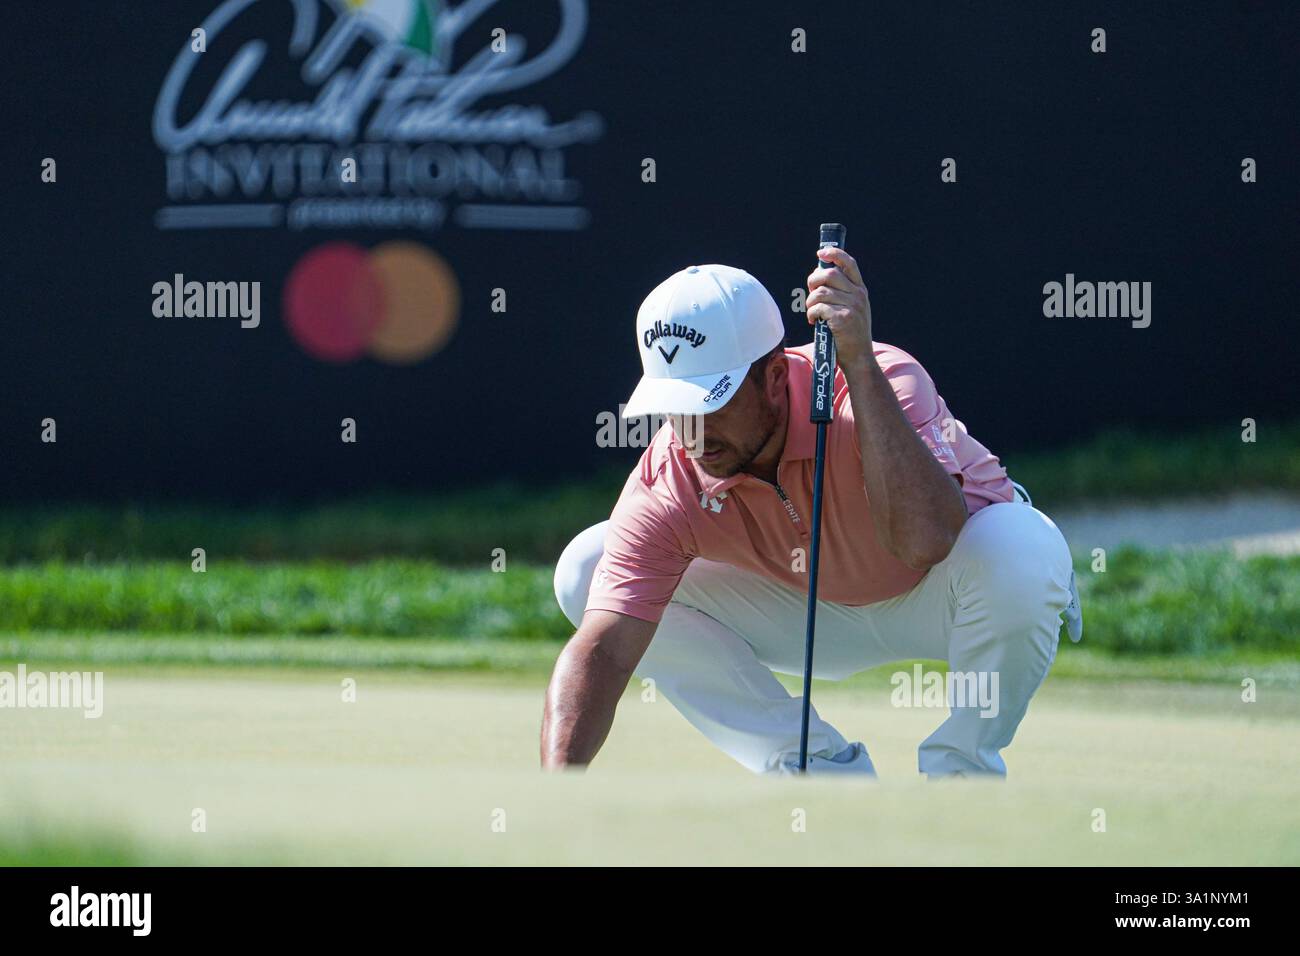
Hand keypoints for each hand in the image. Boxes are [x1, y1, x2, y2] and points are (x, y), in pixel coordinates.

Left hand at [806, 246, 872, 367]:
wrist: (859, 358)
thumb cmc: (850, 334)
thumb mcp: (853, 309)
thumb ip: (841, 293)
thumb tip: (818, 276)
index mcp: (861, 290)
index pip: (849, 263)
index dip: (834, 254)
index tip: (820, 253)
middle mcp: (858, 295)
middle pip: (829, 274)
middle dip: (813, 281)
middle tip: (809, 292)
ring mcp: (852, 307)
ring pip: (821, 292)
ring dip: (810, 302)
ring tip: (812, 312)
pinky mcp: (843, 319)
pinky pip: (818, 308)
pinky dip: (811, 314)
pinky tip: (813, 322)